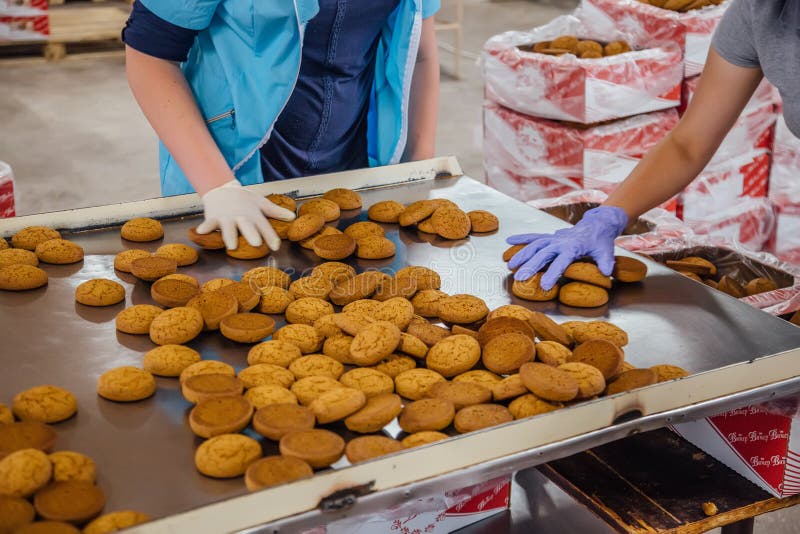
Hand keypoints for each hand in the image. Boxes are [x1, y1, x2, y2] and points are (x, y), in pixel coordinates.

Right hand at [196, 180, 295, 249]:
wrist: (222, 189)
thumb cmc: (244, 200)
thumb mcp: (261, 203)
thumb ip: (276, 211)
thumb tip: (293, 216)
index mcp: (254, 214)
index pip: (264, 226)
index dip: (270, 236)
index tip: (276, 247)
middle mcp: (241, 216)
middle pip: (247, 226)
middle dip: (251, 234)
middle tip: (256, 243)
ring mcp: (227, 217)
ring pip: (228, 227)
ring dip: (229, 236)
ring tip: (231, 245)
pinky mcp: (213, 217)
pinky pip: (208, 223)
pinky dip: (205, 227)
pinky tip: (201, 232)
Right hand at [506, 206, 628, 289]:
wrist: (596, 225)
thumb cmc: (600, 241)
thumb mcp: (605, 251)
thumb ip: (605, 262)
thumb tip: (606, 273)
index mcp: (573, 247)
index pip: (561, 261)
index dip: (553, 273)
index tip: (544, 285)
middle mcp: (560, 242)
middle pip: (543, 254)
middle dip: (531, 265)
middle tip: (520, 277)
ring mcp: (553, 238)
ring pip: (535, 245)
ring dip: (522, 254)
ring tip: (510, 265)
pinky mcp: (549, 236)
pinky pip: (534, 237)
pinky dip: (521, 238)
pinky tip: (509, 241)